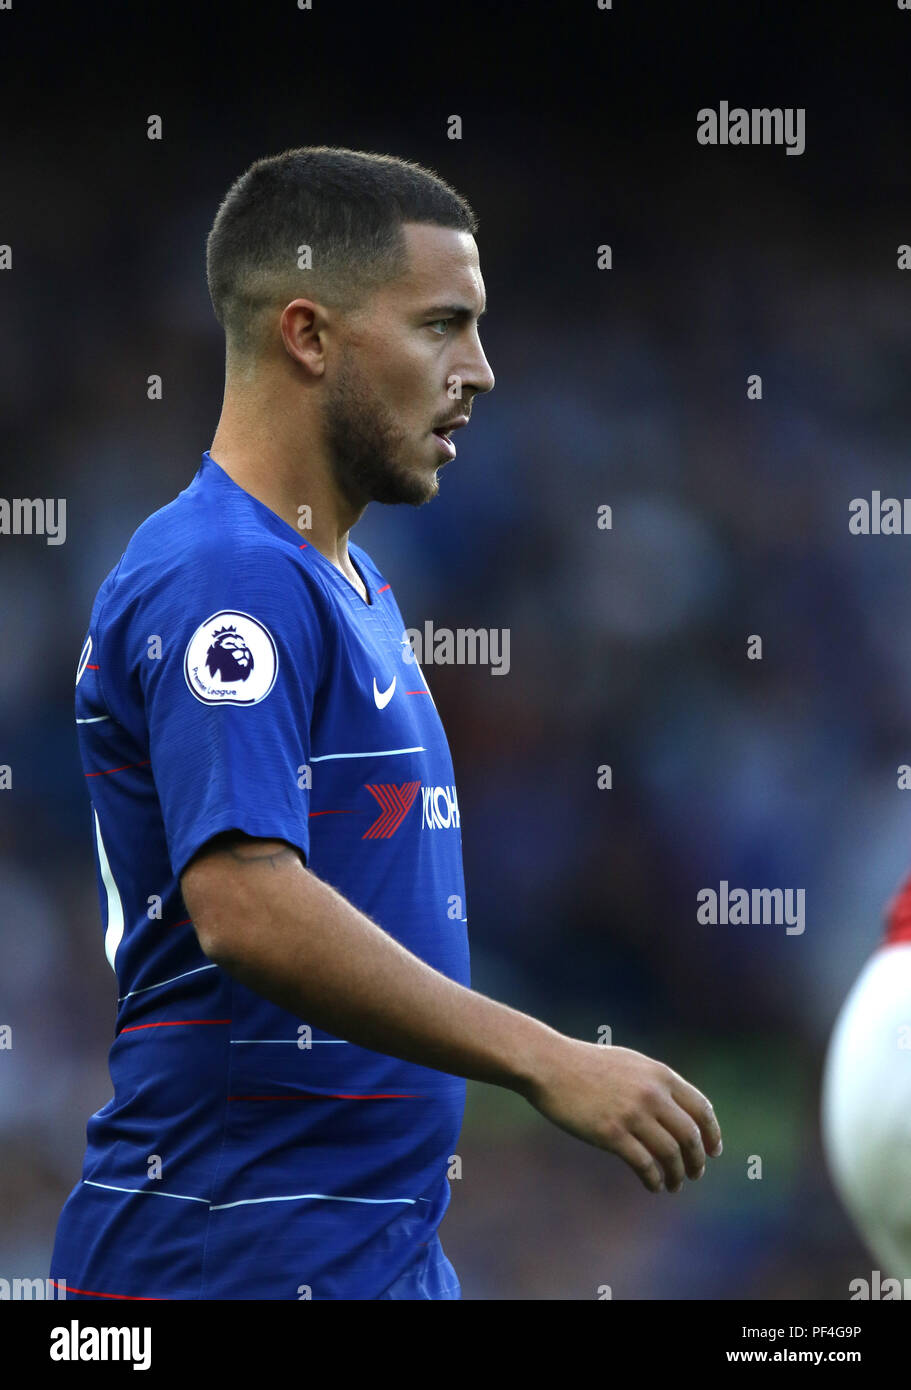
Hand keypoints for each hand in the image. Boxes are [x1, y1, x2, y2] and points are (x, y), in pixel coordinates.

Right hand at [521, 1038, 721, 1192]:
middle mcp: (651, 1093)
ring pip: (670, 1154)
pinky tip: (653, 1185)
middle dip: (697, 1160)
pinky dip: (654, 1179)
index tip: (713, 1151)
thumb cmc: (586, 1065)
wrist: (550, 1065)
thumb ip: (654, 1083)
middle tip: (695, 1173)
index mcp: (659, 1074)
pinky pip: (644, 1164)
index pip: (701, 1108)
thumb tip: (676, 1110)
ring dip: (677, 1174)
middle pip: (690, 1135)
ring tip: (674, 1185)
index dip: (711, 1134)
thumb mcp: (629, 1064)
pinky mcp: (611, 1133)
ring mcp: (632, 1114)